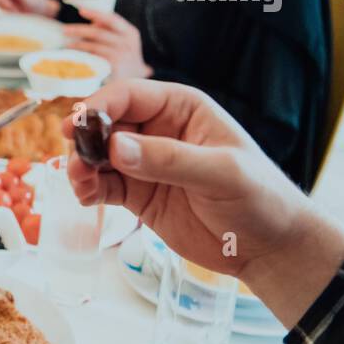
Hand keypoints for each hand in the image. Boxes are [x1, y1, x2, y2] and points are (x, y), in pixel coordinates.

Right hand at [60, 80, 343, 325]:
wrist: (269, 248)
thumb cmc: (260, 199)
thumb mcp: (221, 173)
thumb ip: (168, 159)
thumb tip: (115, 147)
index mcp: (182, 108)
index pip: (130, 96)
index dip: (99, 106)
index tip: (77, 126)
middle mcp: (158, 130)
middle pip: (106, 124)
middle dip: (84, 140)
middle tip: (75, 161)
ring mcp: (145, 163)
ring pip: (98, 156)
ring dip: (81, 166)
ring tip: (80, 185)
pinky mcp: (138, 194)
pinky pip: (102, 185)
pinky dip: (87, 189)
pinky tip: (86, 197)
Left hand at [62, 8, 150, 78]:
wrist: (137, 84)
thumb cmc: (126, 60)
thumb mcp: (123, 43)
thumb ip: (110, 31)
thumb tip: (92, 21)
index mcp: (130, 33)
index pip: (111, 18)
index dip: (95, 13)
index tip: (81, 10)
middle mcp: (127, 42)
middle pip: (98, 31)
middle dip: (79, 30)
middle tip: (64, 30)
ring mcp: (121, 54)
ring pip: (93, 45)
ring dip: (77, 44)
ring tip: (66, 44)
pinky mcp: (114, 66)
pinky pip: (93, 57)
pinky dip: (82, 55)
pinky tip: (74, 55)